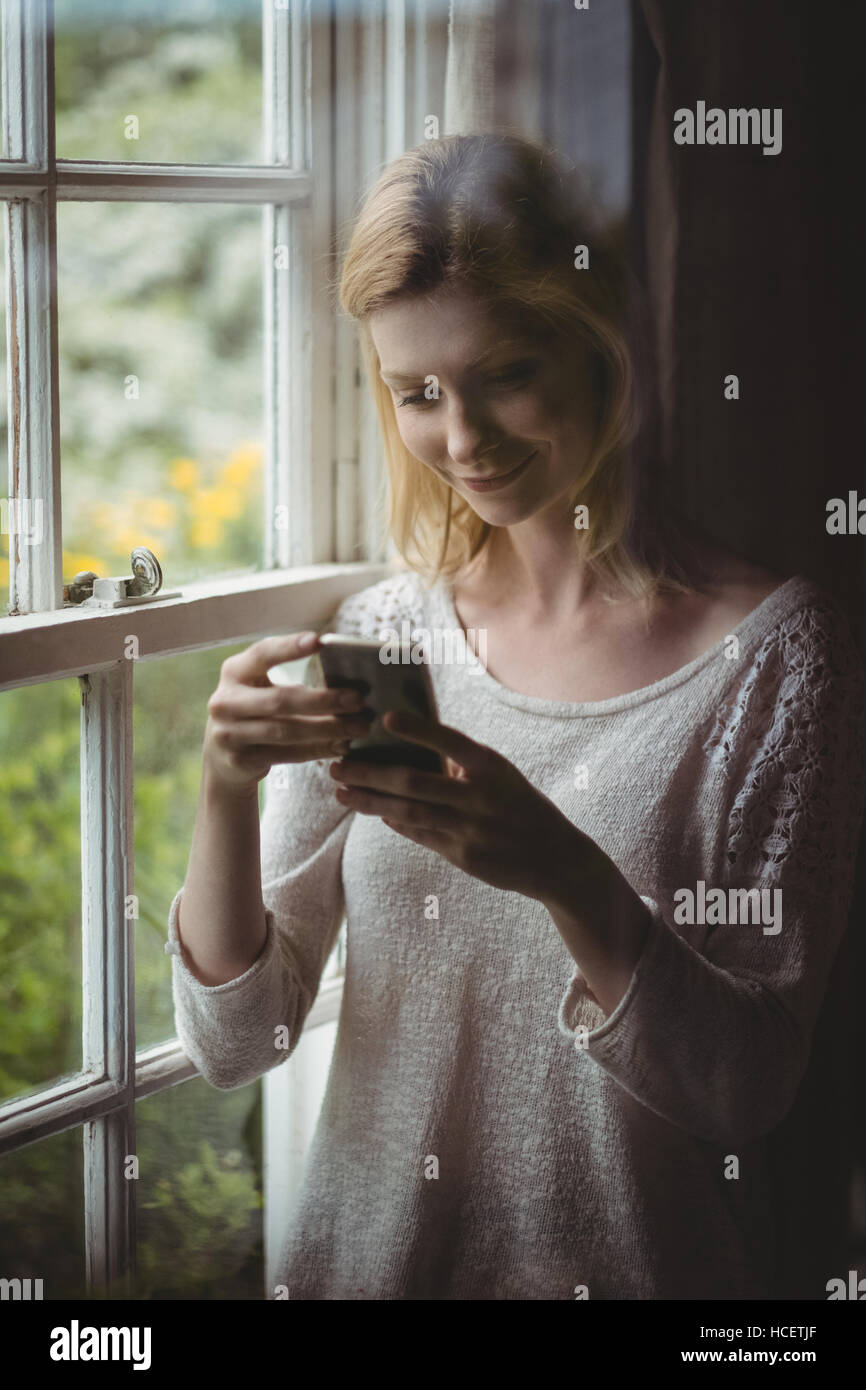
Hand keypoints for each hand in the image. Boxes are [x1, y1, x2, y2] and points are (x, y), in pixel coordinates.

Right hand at [203, 632, 372, 796]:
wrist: (223, 756)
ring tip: (359, 726)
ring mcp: (229, 734)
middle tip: (358, 700)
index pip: (262, 654)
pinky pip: (287, 754)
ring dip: (328, 729)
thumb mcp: (259, 687)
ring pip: (287, 731)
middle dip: (324, 700)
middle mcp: (225, 701)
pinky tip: (342, 745)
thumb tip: (346, 679)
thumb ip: (288, 677)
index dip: (289, 647)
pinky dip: (318, 749)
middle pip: (280, 700)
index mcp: (234, 672)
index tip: (320, 641)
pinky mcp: (239, 761)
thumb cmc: (255, 710)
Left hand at [328, 709, 592, 898]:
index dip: (418, 729)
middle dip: (370, 772)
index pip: (450, 741)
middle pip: (413, 780)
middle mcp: (480, 796)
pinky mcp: (462, 855)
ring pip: (408, 811)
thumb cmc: (521, 806)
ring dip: (370, 800)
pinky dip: (395, 821)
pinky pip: (420, 834)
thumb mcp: (502, 776)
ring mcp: (470, 828)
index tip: (385, 717)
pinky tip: (375, 811)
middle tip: (337, 764)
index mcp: (492, 767)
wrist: (554, 859)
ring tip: (342, 792)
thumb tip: (415, 749)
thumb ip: (463, 765)